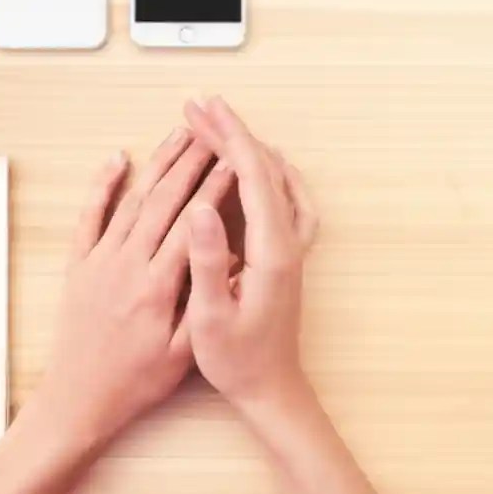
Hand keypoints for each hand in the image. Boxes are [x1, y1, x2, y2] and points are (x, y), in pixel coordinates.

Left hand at [32, 128, 233, 444]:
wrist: (80, 399)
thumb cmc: (136, 381)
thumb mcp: (182, 353)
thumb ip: (202, 302)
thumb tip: (226, 257)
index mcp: (156, 287)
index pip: (191, 224)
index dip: (215, 188)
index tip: (234, 161)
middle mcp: (125, 265)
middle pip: (162, 200)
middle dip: (191, 162)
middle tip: (212, 134)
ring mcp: (98, 260)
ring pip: (131, 199)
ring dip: (157, 164)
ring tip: (180, 134)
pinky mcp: (79, 264)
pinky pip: (90, 215)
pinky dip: (103, 184)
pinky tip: (117, 158)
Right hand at [180, 99, 385, 493]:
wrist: (271, 388)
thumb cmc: (237, 360)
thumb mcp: (210, 316)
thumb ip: (206, 261)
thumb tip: (200, 210)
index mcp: (272, 251)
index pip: (253, 175)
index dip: (227, 137)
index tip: (202, 109)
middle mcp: (290, 241)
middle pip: (266, 168)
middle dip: (231, 132)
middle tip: (198, 105)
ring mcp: (294, 246)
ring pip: (277, 177)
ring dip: (247, 147)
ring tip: (215, 126)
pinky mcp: (289, 253)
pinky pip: (285, 195)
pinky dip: (265, 169)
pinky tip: (252, 165)